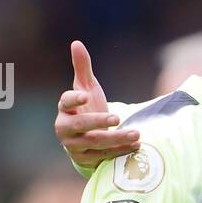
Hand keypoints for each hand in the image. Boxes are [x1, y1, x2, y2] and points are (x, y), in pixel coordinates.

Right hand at [55, 40, 140, 167]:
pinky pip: (103, 155)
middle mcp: (65, 128)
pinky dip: (120, 151)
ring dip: (116, 139)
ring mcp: (74, 146)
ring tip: (136, 134)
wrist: (85, 138)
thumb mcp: (86, 88)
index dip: (74, 99)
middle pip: (80, 125)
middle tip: (117, 117)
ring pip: (95, 143)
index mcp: (64, 108)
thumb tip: (76, 43)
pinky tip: (136, 145)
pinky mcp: (85, 159)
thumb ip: (82, 68)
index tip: (86, 95)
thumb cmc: (85, 108)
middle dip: (99, 122)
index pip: (66, 102)